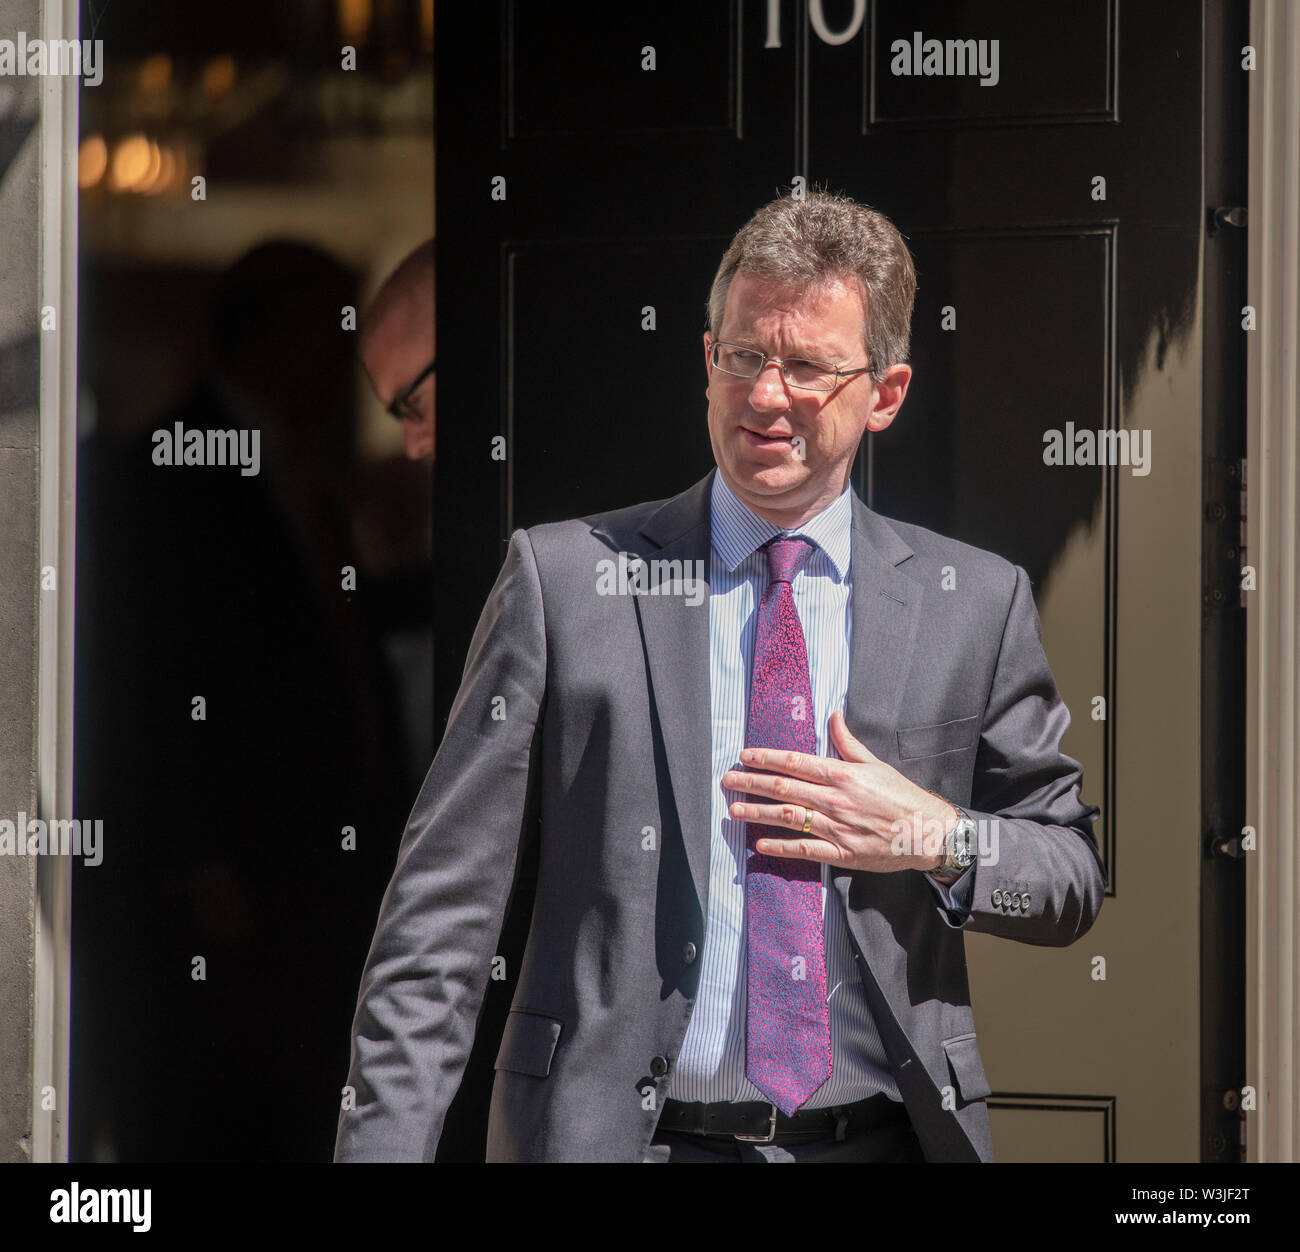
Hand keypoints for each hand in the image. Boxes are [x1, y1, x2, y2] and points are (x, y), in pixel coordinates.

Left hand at [721, 710, 958, 873]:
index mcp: (842, 775)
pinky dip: (781, 847)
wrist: (927, 832)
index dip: (767, 758)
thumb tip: (833, 715)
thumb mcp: (875, 764)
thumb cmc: (902, 796)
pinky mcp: (842, 852)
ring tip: (735, 809)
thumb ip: (848, 742)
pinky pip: (805, 849)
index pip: (795, 762)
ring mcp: (836, 828)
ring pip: (788, 818)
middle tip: (728, 780)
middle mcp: (835, 800)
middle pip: (784, 788)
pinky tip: (761, 845)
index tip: (745, 756)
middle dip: (752, 783)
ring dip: (758, 813)